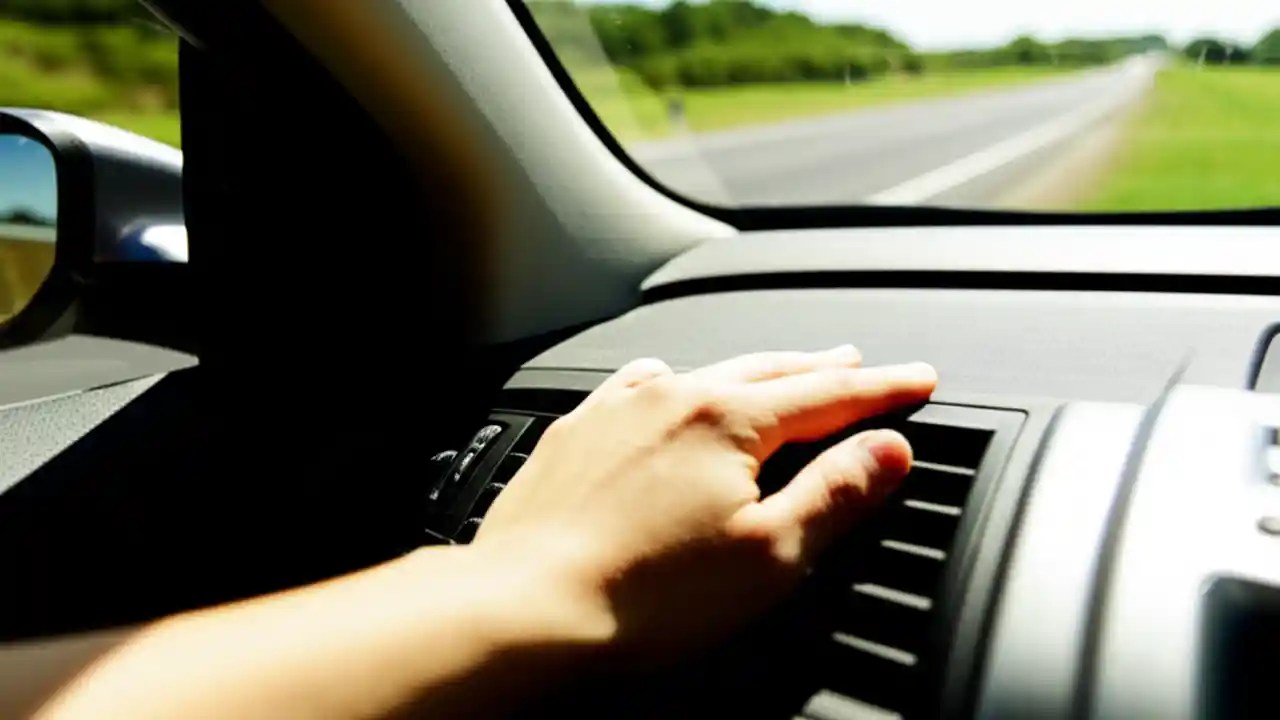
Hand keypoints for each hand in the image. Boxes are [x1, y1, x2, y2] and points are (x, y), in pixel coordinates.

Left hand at [474, 348, 937, 661]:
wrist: (526, 606)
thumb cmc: (644, 594)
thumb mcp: (770, 554)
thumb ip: (836, 493)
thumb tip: (888, 448)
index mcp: (728, 420)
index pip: (830, 394)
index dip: (882, 387)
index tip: (917, 379)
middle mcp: (672, 396)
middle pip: (770, 372)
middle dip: (822, 369)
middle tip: (858, 364)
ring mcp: (618, 410)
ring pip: (704, 372)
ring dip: (752, 373)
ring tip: (779, 372)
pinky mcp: (577, 433)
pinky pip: (636, 386)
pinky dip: (673, 382)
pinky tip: (667, 382)